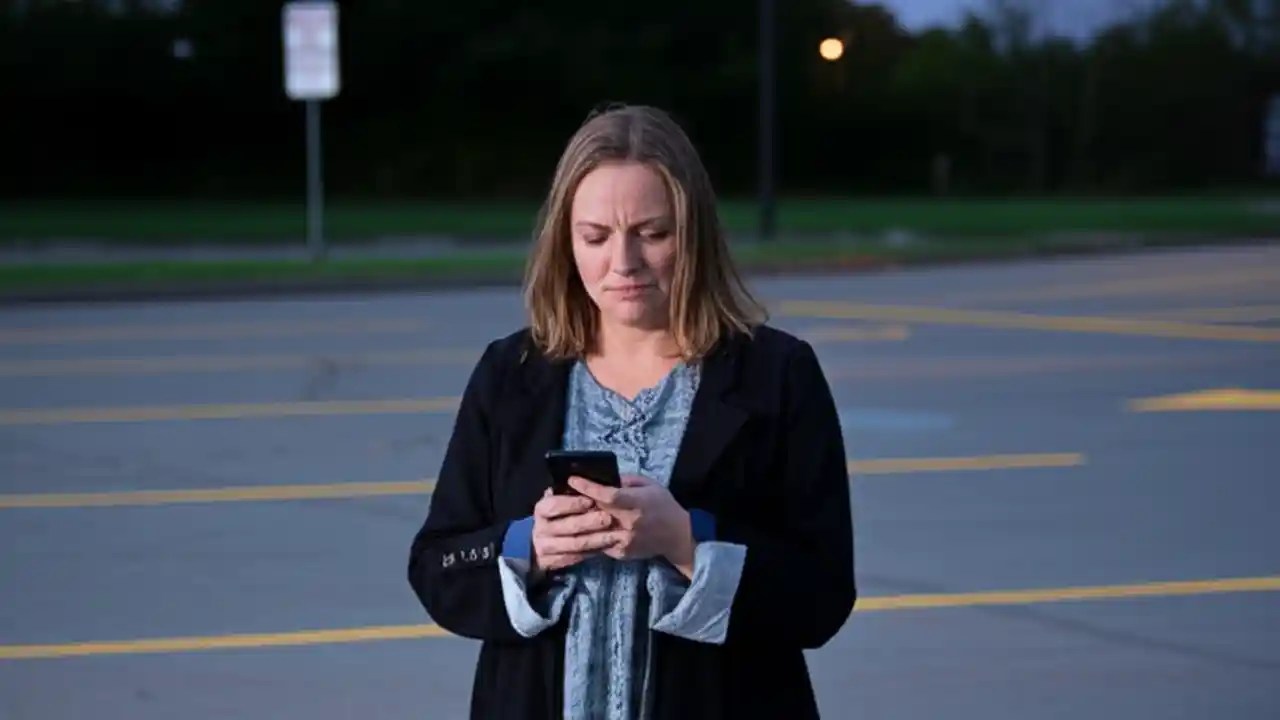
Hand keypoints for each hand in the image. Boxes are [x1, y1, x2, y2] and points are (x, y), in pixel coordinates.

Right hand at [531, 487, 615, 575]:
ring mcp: (544, 546)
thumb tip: (582, 481)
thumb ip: (572, 493)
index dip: (572, 503)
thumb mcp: (564, 500)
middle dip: (588, 522)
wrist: (546, 540)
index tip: (590, 500)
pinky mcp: (550, 562)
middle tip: (608, 518)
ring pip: (573, 544)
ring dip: (595, 540)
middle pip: (567, 526)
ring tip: (613, 535)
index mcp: (542, 509)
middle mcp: (539, 528)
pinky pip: (574, 558)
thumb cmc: (562, 514)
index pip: (554, 505)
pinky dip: (591, 553)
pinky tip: (605, 547)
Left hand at [568, 475, 695, 577]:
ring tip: (567, 512)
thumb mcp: (650, 485)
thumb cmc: (663, 506)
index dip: (588, 487)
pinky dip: (589, 536)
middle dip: (578, 503)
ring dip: (579, 522)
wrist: (677, 536)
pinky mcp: (621, 552)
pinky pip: (599, 544)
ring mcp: (624, 540)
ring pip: (593, 532)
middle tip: (565, 494)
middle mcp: (629, 523)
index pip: (607, 495)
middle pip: (596, 513)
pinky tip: (580, 528)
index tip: (573, 480)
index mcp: (636, 503)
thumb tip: (605, 478)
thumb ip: (627, 480)